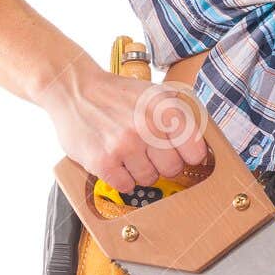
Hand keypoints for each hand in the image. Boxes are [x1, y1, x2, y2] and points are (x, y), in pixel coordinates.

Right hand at [36, 57, 209, 191]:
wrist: (74, 89)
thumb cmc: (116, 94)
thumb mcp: (153, 93)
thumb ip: (177, 114)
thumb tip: (200, 144)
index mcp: (165, 108)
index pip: (195, 151)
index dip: (188, 155)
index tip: (182, 156)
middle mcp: (147, 127)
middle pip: (172, 169)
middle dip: (162, 164)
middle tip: (149, 153)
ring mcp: (124, 145)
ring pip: (148, 179)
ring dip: (139, 170)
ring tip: (127, 152)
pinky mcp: (103, 161)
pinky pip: (125, 185)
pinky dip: (120, 177)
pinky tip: (114, 160)